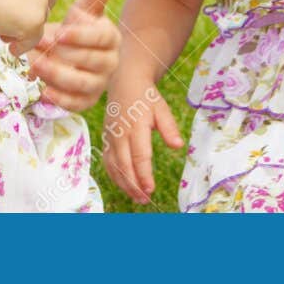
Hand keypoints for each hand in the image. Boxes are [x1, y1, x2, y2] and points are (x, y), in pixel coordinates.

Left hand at [26, 0, 121, 111]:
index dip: (81, 36)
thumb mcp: (83, 8)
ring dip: (58, 76)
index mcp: (111, 37)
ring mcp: (100, 83)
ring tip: (35, 66)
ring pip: (83, 83)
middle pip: (92, 61)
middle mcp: (110, 62)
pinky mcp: (86, 100)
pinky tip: (43, 90)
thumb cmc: (75, 27)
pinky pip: (76, 103)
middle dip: (64, 54)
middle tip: (40, 45)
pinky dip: (60, 99)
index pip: (102, 38)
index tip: (60, 32)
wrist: (66, 52)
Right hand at [101, 74, 183, 204]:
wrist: (124, 83)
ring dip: (124, 185)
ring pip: (114, 167)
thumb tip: (178, 145)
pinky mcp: (106, 140)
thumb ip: (169, 127)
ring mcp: (110, 138)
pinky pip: (108, 163)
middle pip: (124, 165)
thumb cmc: (146, 97)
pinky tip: (126, 186)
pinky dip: (115, 177)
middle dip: (134, 185)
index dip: (144, 174)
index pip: (139, 156)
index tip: (151, 189)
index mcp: (135, 126)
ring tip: (138, 198)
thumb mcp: (161, 108)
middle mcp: (120, 134)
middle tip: (145, 200)